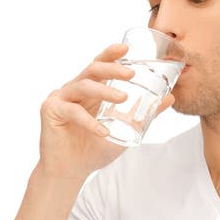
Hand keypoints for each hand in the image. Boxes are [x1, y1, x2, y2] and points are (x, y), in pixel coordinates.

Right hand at [38, 41, 174, 179]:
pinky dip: (90, 121)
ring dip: (104, 90)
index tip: (126, 48)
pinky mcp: (51, 111)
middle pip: (92, 69)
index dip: (111, 54)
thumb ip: (143, 114)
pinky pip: (73, 111)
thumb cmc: (94, 150)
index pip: (99, 66)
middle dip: (112, 67)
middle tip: (131, 73)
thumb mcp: (124, 131)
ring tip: (123, 98)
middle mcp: (74, 90)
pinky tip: (103, 132)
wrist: (71, 172)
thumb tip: (169, 99)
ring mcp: (60, 98)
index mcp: (89, 91)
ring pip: (83, 85)